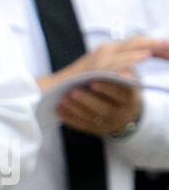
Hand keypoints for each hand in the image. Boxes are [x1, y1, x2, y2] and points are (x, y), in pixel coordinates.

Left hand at [43, 36, 168, 136]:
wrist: (124, 109)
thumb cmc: (122, 85)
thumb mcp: (128, 73)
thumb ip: (125, 63)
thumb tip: (127, 60)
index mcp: (130, 96)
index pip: (121, 93)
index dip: (108, 88)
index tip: (93, 81)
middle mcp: (121, 112)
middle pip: (104, 108)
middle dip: (88, 100)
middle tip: (73, 91)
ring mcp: (107, 123)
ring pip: (91, 118)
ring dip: (76, 108)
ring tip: (64, 98)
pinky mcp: (95, 129)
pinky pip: (81, 125)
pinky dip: (70, 118)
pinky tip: (59, 109)